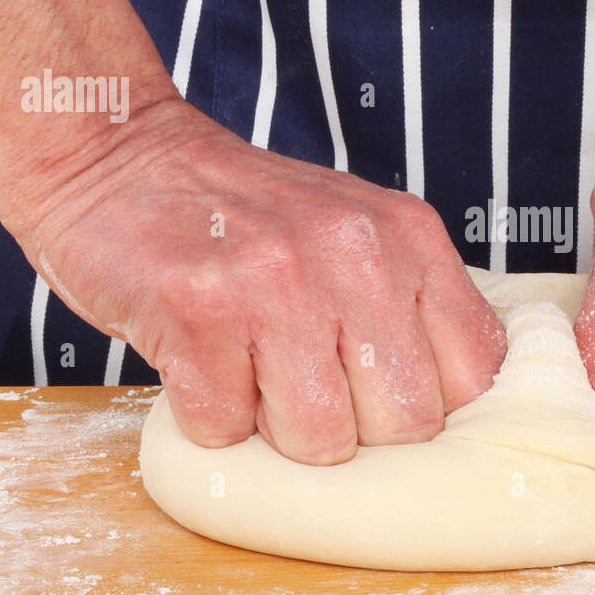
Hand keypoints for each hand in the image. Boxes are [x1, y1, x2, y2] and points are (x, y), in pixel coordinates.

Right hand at [23, 101, 505, 464]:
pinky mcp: (196, 312)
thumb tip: (450, 409)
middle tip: (308, 388)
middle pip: (406, 423)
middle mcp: (354, 255)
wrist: (117, 154)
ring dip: (277, 430)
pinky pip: (226, 429)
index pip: (476, 372)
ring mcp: (275, 282)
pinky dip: (208, 417)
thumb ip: (410, 302)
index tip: (389, 405)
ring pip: (320, 440)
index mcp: (409, 238)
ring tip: (250, 371)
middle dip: (357, 432)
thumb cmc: (243, 214)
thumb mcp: (356, 230)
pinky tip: (199, 362)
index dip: (434, 409)